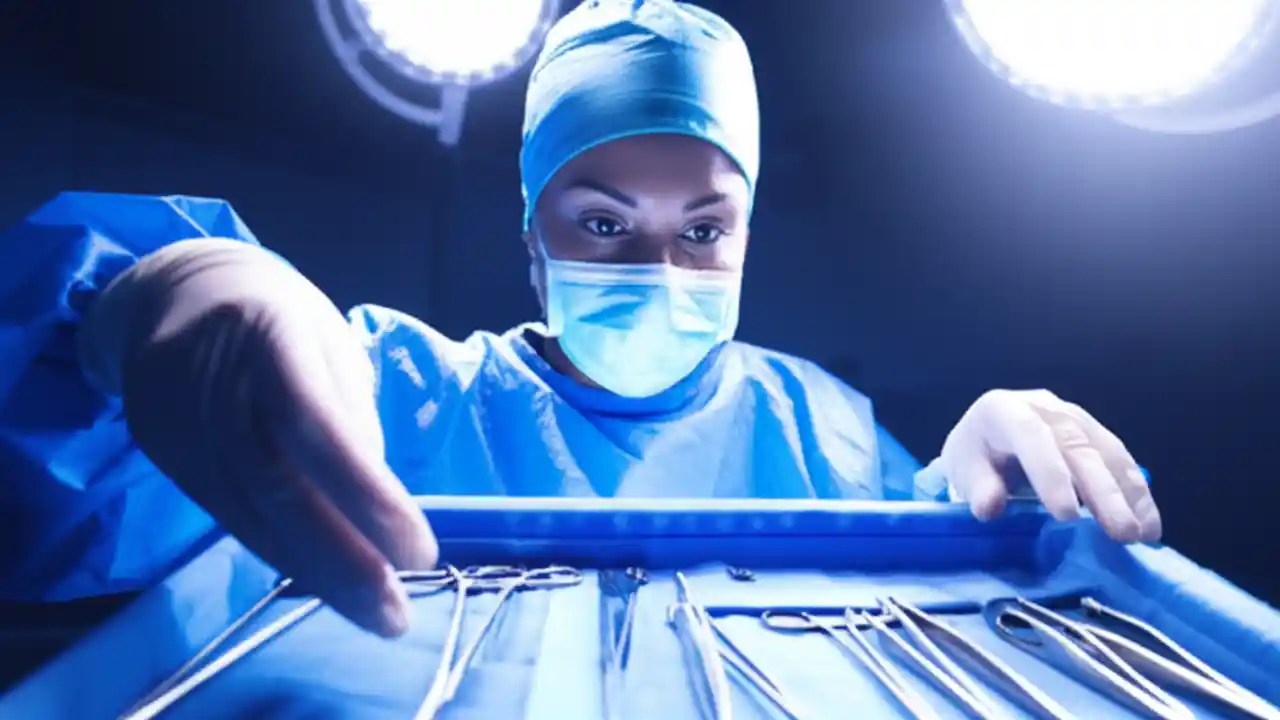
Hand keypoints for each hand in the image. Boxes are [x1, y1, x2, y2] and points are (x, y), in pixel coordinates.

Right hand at [88, 240, 436, 635]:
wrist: (171, 292)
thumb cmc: (277, 314)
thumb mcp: (328, 340)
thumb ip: (350, 416)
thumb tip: (376, 507)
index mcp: (268, 334)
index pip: (315, 425)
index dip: (365, 494)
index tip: (417, 551)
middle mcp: (214, 385)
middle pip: (276, 488)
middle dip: (343, 562)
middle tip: (395, 615)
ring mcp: (178, 424)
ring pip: (249, 516)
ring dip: (316, 574)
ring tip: (374, 611)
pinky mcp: (164, 455)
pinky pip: (228, 517)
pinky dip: (281, 552)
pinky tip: (322, 581)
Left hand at [935, 389, 1160, 542]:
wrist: (985, 437)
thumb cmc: (975, 457)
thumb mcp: (963, 470)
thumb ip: (976, 487)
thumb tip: (990, 507)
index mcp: (1004, 410)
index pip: (1031, 437)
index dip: (1051, 474)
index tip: (1066, 515)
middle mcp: (1045, 408)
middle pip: (1078, 446)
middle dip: (1103, 491)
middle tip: (1120, 532)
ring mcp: (1076, 418)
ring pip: (1109, 453)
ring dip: (1130, 495)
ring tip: (1143, 535)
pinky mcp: (1097, 433)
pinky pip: (1123, 462)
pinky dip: (1138, 495)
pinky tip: (1150, 526)